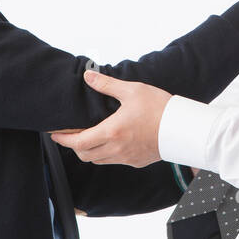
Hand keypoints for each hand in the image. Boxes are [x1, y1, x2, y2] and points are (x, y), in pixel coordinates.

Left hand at [50, 70, 170, 166]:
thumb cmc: (159, 107)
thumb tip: (88, 76)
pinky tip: (111, 142)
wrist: (184, 127)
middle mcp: (116, 149)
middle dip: (74, 146)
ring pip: (99, 160)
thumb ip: (106, 84)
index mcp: (111, 131)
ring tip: (89, 138)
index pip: (78, 142)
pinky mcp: (137, 162)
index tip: (55, 134)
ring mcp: (127, 158)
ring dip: (89, 151)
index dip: (63, 139)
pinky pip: (115, 161)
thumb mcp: (132, 90)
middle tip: (71, 135)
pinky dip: (106, 154)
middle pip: (85, 155)